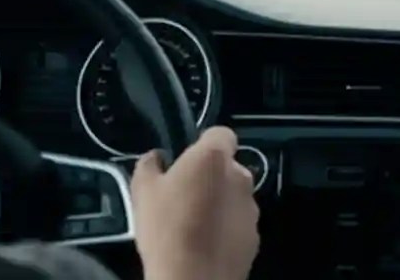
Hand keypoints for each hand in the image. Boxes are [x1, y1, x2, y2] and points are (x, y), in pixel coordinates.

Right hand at [131, 127, 259, 279]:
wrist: (193, 278)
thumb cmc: (166, 228)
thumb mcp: (143, 191)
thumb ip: (150, 165)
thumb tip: (156, 156)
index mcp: (214, 157)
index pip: (222, 133)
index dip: (206, 143)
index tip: (189, 160)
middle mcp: (240, 175)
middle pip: (228, 167)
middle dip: (211, 177)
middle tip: (186, 196)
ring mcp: (252, 206)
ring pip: (235, 195)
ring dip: (220, 203)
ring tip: (194, 225)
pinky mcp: (256, 233)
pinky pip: (239, 222)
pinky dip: (228, 227)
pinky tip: (207, 243)